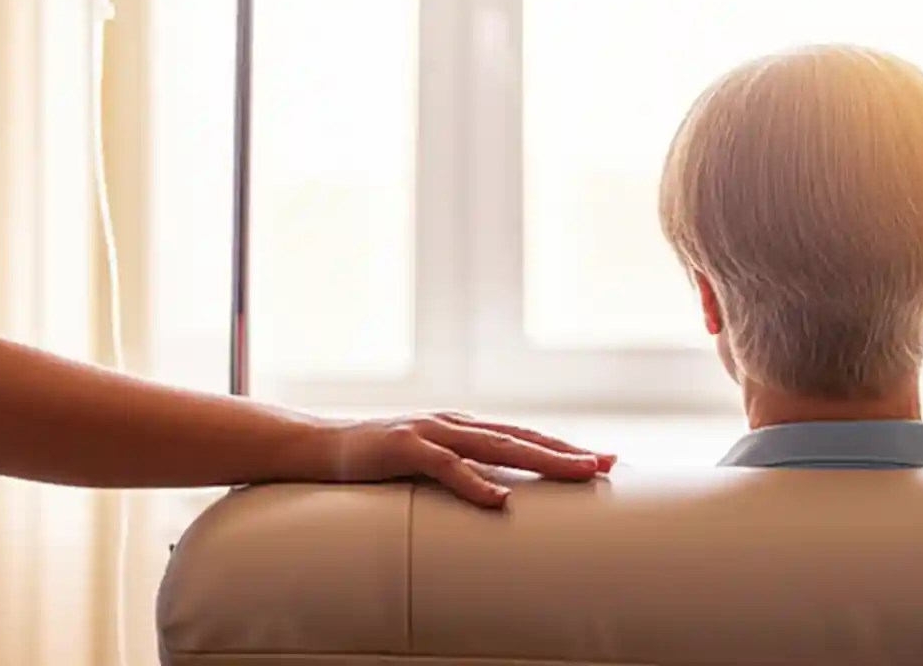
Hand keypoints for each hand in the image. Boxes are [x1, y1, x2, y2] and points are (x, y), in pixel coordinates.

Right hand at [323, 412, 615, 507]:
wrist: (316, 447)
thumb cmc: (373, 461)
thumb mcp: (424, 464)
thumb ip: (458, 471)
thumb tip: (496, 495)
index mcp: (463, 429)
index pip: (523, 436)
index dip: (562, 448)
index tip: (602, 461)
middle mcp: (454, 424)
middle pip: (522, 438)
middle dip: (566, 452)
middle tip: (606, 464)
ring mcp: (430, 432)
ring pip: (497, 446)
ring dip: (540, 459)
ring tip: (576, 473)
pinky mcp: (403, 448)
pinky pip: (445, 468)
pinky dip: (475, 483)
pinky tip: (500, 499)